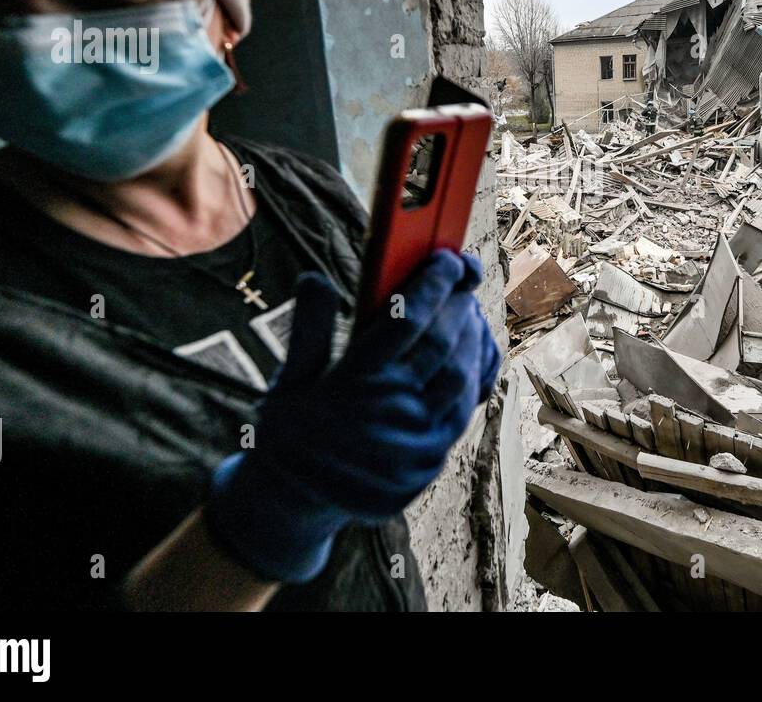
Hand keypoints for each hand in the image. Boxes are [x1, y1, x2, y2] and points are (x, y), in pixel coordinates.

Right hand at [206, 250, 500, 582]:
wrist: (295, 502)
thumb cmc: (290, 429)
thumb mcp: (289, 380)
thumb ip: (309, 329)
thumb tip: (314, 276)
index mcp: (348, 384)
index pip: (403, 320)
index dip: (432, 283)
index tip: (446, 258)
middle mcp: (384, 414)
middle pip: (441, 345)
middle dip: (458, 304)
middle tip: (463, 276)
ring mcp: (411, 444)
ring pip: (460, 379)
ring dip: (470, 339)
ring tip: (467, 311)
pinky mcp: (427, 465)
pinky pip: (463, 412)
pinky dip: (472, 377)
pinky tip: (469, 354)